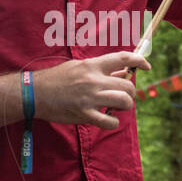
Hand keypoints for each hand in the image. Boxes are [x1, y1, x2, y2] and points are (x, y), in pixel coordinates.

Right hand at [32, 51, 150, 129]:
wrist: (34, 93)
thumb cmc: (56, 79)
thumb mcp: (78, 67)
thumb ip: (101, 70)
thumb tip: (122, 72)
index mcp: (92, 66)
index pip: (123, 58)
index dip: (139, 61)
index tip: (147, 66)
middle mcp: (93, 80)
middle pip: (128, 85)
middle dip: (131, 92)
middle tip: (122, 96)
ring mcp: (90, 98)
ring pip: (124, 101)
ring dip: (124, 106)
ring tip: (115, 107)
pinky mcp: (84, 115)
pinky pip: (110, 121)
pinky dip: (113, 121)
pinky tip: (107, 119)